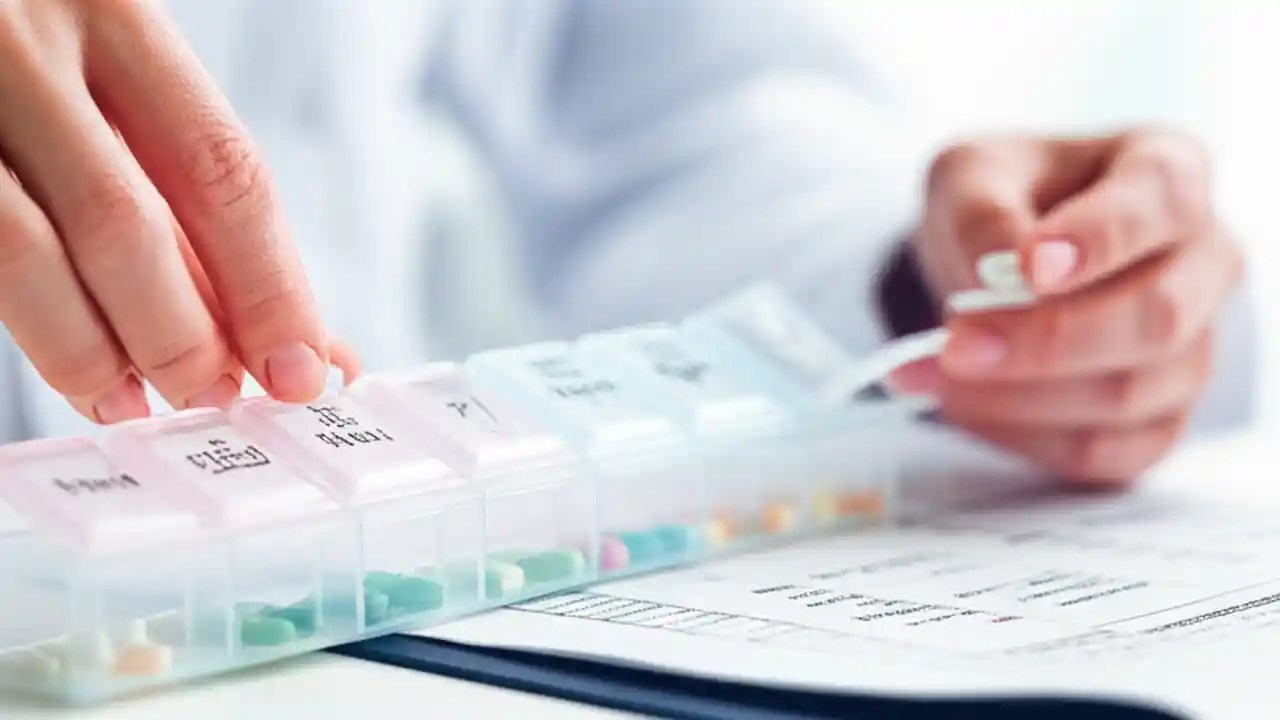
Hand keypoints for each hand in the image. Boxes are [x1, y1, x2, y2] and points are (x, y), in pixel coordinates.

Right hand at [0, 0, 333, 423]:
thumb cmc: (37, 48)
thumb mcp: (121, 86)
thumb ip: (193, 198)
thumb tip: (301, 334)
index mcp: (112, 10)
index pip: (218, 166)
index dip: (268, 285)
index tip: (302, 369)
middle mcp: (22, 40)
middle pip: (124, 220)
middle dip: (183, 335)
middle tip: (215, 397)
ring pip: (24, 252)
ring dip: (97, 352)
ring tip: (139, 404)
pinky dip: (40, 334)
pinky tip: (81, 373)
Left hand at [904, 129, 1242, 482]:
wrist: (991, 263)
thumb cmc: (998, 202)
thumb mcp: (969, 175)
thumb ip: (982, 211)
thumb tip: (1000, 268)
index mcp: (1168, 172)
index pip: (1162, 198)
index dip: (1100, 237)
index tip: (1028, 267)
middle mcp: (1203, 260)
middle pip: (1157, 316)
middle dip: (1046, 340)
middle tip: (957, 345)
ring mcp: (1192, 345)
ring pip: (1130, 393)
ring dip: (1019, 396)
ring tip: (935, 374)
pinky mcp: (1159, 417)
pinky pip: (1107, 451)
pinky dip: (1024, 438)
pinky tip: (966, 407)